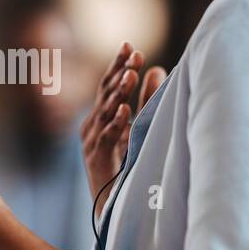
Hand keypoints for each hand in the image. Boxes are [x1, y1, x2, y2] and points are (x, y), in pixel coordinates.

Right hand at [80, 42, 166, 198]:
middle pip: (104, 93)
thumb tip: (157, 68)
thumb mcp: (138, 126)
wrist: (112, 204)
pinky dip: (116, 123)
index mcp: (100, 116)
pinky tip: (125, 110)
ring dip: (118, 92)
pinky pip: (106, 138)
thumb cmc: (126, 165)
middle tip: (135, 54)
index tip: (130, 45)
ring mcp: (91, 142)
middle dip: (119, 72)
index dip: (118, 64)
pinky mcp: (96, 159)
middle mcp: (92, 125)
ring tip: (131, 75)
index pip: (107, 84)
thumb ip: (147, 99)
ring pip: (104, 111)